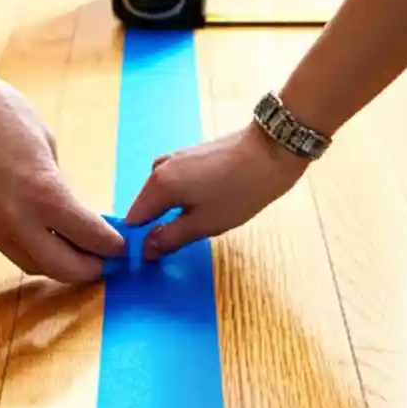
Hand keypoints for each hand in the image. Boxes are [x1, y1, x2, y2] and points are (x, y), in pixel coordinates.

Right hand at [0, 76, 124, 281]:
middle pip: (62, 268)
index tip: (121, 248)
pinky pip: (4, 245)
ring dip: (55, 263)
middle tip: (102, 264)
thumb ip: (59, 186)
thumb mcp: (47, 145)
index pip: (90, 237)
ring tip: (71, 254)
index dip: (111, 247)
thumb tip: (70, 212)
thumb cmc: (1, 112)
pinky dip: (24, 243)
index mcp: (44, 193)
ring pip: (30, 264)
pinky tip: (32, 230)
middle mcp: (16, 219)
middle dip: (88, 270)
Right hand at [124, 123, 308, 258]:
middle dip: (158, 226)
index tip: (155, 258)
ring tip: (201, 222)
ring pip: (163, 194)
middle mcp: (159, 167)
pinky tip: (208, 203)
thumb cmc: (241, 190)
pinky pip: (175, 183)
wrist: (273, 149)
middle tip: (185, 242)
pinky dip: (184, 197)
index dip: (139, 241)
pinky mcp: (190, 154)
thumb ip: (170, 238)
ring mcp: (174, 157)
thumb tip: (145, 250)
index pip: (133, 219)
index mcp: (157, 184)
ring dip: (173, 212)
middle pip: (146, 206)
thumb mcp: (205, 223)